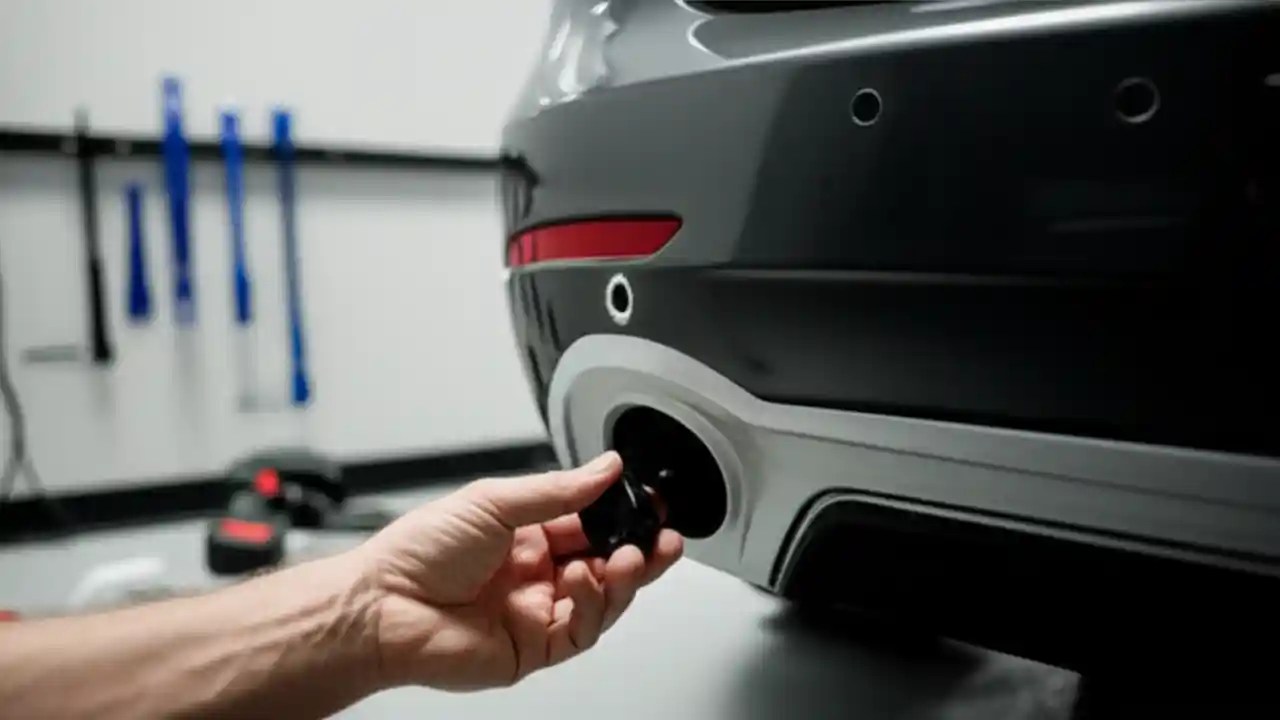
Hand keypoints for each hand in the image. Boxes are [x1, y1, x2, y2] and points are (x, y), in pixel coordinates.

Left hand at [356, 452, 683, 690]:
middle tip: (663, 536)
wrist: (382, 607)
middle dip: (641, 550)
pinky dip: (593, 605)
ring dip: (623, 577)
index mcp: (527, 533)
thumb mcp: (494, 501)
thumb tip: (606, 468)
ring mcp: (537, 611)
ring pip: (603, 599)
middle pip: (607, 563)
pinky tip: (586, 581)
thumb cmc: (417, 552)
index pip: (592, 522)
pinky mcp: (534, 648)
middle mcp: (537, 572)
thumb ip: (558, 489)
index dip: (624, 514)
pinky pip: (582, 630)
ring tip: (627, 557)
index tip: (651, 501)